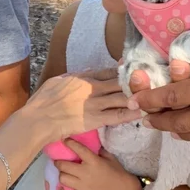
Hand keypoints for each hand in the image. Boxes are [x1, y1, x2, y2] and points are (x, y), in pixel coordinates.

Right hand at [23, 69, 141, 149]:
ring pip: (122, 97)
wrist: (38, 119)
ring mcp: (96, 104)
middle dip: (135, 82)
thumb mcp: (57, 81)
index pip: (108, 72)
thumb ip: (73, 76)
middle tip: (150, 81)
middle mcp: (93, 88)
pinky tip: (143, 112)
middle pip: (119, 83)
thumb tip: (87, 73)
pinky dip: (131, 113)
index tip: (132, 70)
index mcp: (83, 78)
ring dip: (137, 96)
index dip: (121, 70)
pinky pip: (117, 115)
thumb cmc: (42, 101)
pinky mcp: (96, 120)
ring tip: (151, 96)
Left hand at [54, 140, 140, 189]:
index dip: (69, 143)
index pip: (78, 149)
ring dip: (62, 175)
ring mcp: (83, 186)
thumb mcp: (110, 158)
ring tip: (64, 174)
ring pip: (63, 179)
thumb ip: (98, 151)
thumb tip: (89, 145)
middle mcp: (86, 173)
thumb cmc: (117, 172)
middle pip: (64, 166)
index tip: (64, 140)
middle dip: (58, 162)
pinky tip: (61, 189)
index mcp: (93, 161)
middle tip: (59, 162)